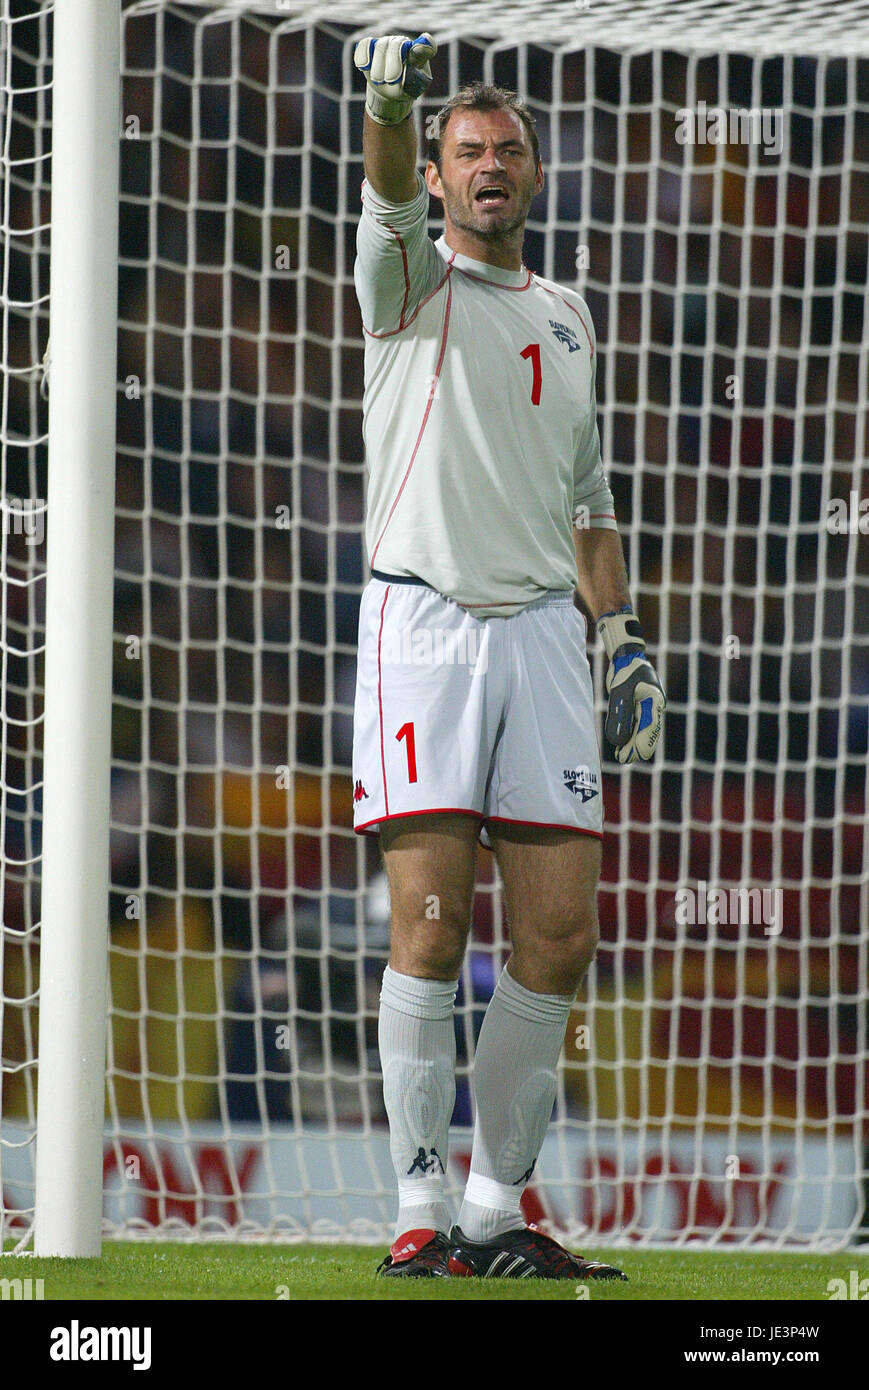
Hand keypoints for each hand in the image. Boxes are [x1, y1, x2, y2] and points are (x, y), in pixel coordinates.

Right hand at [353, 33, 435, 125]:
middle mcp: (404, 43)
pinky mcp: (372, 45)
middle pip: (397, 46)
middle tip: (390, 80)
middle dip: (393, 63)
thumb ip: (411, 83)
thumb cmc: (404, 88)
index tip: (420, 50)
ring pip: (380, 46)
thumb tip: (404, 76)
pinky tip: (365, 67)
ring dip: (378, 66)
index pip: (428, 45)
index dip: (424, 46)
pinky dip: (364, 55)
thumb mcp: (411, 89)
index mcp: (419, 55)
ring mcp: (388, 42)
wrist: (388, 86)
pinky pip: (366, 44)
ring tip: (379, 81)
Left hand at [597, 607, 665, 762]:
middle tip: (623, 759)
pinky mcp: (641, 708)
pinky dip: (631, 736)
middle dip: (636, 747)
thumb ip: (621, 714)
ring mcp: (649, 708)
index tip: (630, 756)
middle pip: (649, 733)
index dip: (640, 744)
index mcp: (654, 701)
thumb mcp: (620, 691)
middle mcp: (655, 707)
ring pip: (644, 732)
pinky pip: (639, 726)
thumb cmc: (624, 671)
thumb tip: (618, 741)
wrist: (627, 658)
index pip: (649, 728)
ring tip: (621, 756)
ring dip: (633, 744)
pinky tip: (622, 745)